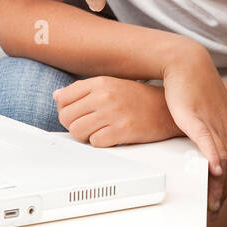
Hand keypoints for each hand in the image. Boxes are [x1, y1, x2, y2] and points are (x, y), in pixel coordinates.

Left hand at [54, 77, 180, 146]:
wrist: (168, 109)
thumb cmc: (140, 98)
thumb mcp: (111, 84)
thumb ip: (83, 89)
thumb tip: (57, 96)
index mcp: (100, 82)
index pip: (63, 98)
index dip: (66, 110)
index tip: (77, 113)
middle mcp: (105, 96)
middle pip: (66, 117)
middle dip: (74, 125)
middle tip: (89, 125)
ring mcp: (113, 113)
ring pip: (77, 132)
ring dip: (86, 135)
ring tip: (100, 130)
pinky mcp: (122, 131)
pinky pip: (95, 143)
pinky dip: (101, 142)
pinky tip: (112, 135)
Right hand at [160, 47, 226, 214]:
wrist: (186, 62)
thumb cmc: (193, 87)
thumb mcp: (208, 111)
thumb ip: (213, 131)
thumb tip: (216, 149)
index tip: (221, 203)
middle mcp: (225, 128)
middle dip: (225, 194)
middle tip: (215, 212)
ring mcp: (213, 123)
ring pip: (223, 160)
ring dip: (218, 186)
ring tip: (212, 204)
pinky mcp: (196, 118)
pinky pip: (208, 142)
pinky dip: (213, 159)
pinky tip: (214, 172)